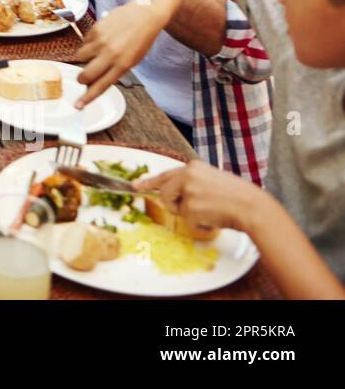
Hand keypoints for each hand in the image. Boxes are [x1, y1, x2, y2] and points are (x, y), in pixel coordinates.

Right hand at [73, 0, 169, 107]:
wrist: (145, 15)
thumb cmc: (141, 39)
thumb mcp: (133, 60)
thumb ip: (115, 70)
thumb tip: (96, 80)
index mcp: (123, 65)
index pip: (101, 86)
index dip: (88, 97)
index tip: (78, 105)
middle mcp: (111, 55)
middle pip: (86, 74)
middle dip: (82, 79)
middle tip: (83, 78)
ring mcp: (101, 42)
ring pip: (80, 57)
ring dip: (85, 58)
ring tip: (96, 52)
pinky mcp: (95, 29)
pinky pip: (84, 42)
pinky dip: (89, 43)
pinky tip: (101, 38)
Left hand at [135, 159, 263, 235]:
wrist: (252, 207)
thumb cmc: (236, 197)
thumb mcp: (211, 180)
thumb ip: (192, 183)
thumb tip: (174, 191)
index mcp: (193, 167)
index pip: (165, 174)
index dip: (149, 181)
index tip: (136, 185)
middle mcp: (187, 175)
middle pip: (164, 192)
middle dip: (172, 203)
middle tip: (189, 209)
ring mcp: (187, 190)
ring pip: (173, 206)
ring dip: (187, 213)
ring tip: (208, 210)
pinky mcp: (190, 206)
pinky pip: (186, 219)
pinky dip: (198, 222)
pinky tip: (213, 217)